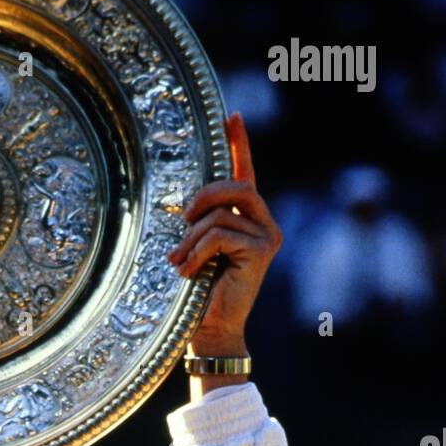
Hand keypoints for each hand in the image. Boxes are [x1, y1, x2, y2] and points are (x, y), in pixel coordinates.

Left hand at [169, 112, 282, 353]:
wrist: (211, 329)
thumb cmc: (198, 292)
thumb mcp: (195, 248)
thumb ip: (199, 223)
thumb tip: (182, 205)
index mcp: (246, 218)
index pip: (244, 173)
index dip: (238, 144)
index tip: (232, 116)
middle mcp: (263, 223)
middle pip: (235, 185)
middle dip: (202, 198)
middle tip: (181, 221)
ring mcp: (266, 236)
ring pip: (221, 213)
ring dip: (191, 238)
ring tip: (179, 262)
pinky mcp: (262, 250)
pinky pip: (220, 234)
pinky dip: (197, 252)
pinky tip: (190, 272)